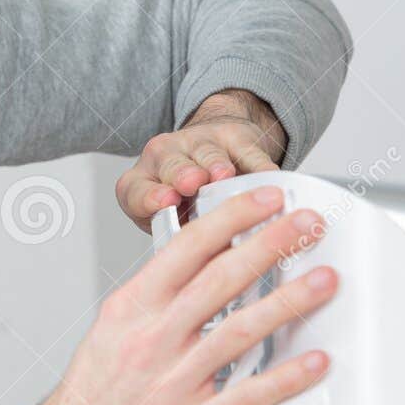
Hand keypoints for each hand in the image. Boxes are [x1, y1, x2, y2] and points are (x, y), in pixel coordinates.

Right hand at [0, 185, 334, 404]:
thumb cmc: (92, 396)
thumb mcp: (112, 328)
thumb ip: (156, 294)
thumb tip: (199, 258)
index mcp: (131, 310)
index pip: (186, 248)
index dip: (232, 217)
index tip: (266, 198)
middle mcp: (152, 340)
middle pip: (220, 280)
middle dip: (271, 245)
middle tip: (308, 225)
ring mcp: (172, 383)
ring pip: (239, 332)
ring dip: (288, 302)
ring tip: (324, 280)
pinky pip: (245, 397)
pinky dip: (283, 378)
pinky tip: (312, 361)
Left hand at [116, 88, 288, 230]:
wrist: (207, 158)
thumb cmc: (184, 202)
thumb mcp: (169, 225)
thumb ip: (176, 240)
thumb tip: (197, 267)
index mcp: (141, 184)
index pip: (137, 191)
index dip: (150, 197)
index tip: (165, 203)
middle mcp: (164, 157)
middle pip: (171, 165)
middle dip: (181, 174)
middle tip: (190, 183)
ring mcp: (199, 143)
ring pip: (207, 153)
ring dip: (215, 164)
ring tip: (223, 176)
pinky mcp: (233, 137)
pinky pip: (248, 152)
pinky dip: (258, 166)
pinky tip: (266, 177)